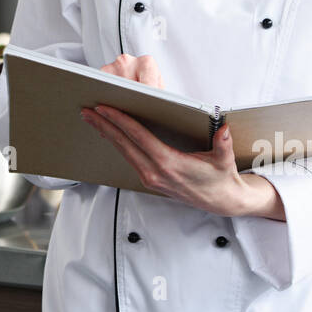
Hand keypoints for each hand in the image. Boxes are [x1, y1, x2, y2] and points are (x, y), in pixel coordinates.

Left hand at [81, 54, 283, 218]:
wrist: (221, 201)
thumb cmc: (220, 178)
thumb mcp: (224, 161)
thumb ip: (222, 144)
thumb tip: (222, 129)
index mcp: (169, 164)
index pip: (138, 138)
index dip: (120, 121)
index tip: (105, 109)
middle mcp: (155, 172)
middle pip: (123, 144)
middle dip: (104, 126)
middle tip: (87, 111)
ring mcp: (151, 178)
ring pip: (123, 152)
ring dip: (107, 134)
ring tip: (93, 119)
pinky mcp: (150, 180)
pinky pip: (129, 158)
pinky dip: (118, 144)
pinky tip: (110, 135)